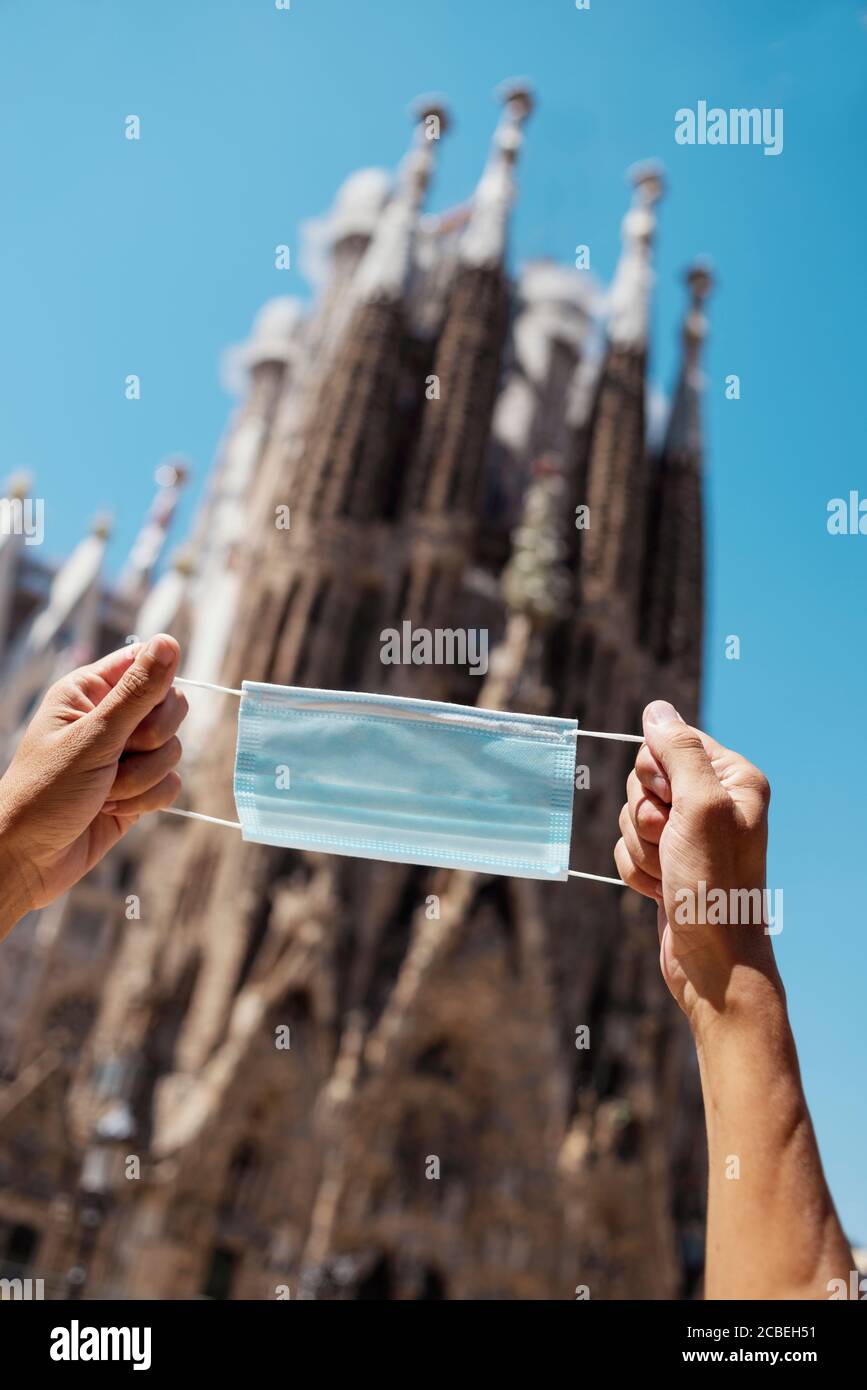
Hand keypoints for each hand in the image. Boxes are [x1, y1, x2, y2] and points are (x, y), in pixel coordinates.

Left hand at [0, 635, 186, 937]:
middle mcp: (110, 718)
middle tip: (116, 756)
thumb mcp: (93, 739)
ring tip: (104, 792)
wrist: (27, 860)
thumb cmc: (45, 793)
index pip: (146, 663)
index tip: (142, 713)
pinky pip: (171, 784)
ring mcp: (125, 755)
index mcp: (89, 691)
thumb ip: (136, 692)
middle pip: (171, 709)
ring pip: (173, 751)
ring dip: (142, 779)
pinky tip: (113, 809)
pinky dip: (148, 800)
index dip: (157, 686)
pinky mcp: (137, 788)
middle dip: (152, 741)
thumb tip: (169, 642)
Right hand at [615, 699, 779, 1026]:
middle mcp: (713, 802)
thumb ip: (679, 751)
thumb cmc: (714, 885)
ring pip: (630, 816)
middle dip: (645, 816)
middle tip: (673, 842)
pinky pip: (627, 848)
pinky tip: (662, 890)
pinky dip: (636, 870)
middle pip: (643, 780)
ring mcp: (687, 834)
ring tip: (671, 873)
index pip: (669, 743)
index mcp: (732, 779)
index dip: (656, 774)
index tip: (673, 803)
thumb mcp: (701, 807)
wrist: (711, 961)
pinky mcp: (666, 861)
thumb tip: (656, 708)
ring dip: (641, 848)